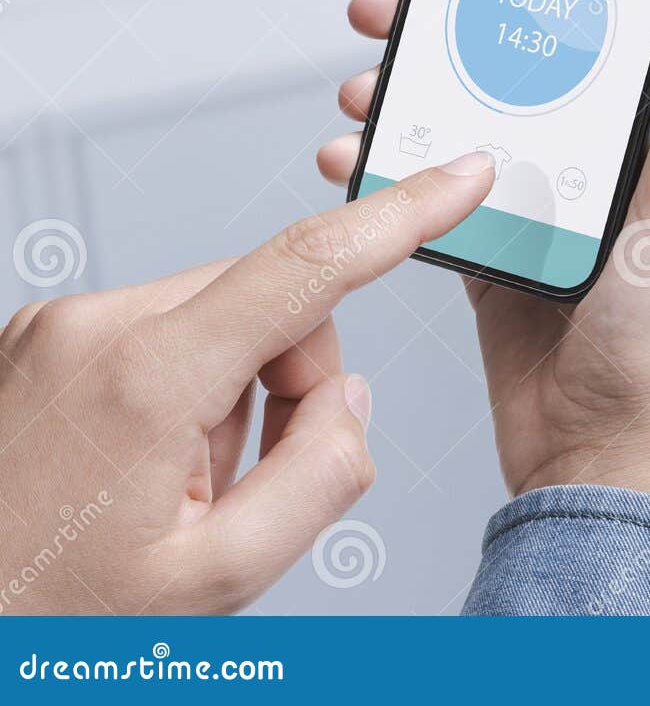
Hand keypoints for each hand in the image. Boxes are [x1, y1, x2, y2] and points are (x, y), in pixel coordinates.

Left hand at [0, 156, 494, 613]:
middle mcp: (94, 327)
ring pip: (220, 318)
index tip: (461, 178)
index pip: (308, 264)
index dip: (402, 217)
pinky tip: (142, 466)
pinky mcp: (42, 339)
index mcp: (145, 376)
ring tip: (175, 486)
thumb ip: (321, 476)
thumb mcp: (220, 579)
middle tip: (245, 479)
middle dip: (290, 381)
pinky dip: (183, 392)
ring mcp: (57, 328)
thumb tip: (348, 401)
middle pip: (271, 301)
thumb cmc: (48, 618)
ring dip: (232, 395)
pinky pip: (164, 334)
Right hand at [317, 0, 649, 524]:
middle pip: (509, 27)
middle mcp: (598, 134)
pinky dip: (380, 148)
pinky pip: (424, 166)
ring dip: (401, 68)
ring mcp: (538, 178)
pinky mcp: (489, 227)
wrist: (601, 448)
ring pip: (456, 89)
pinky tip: (350, 147)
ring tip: (365, 73)